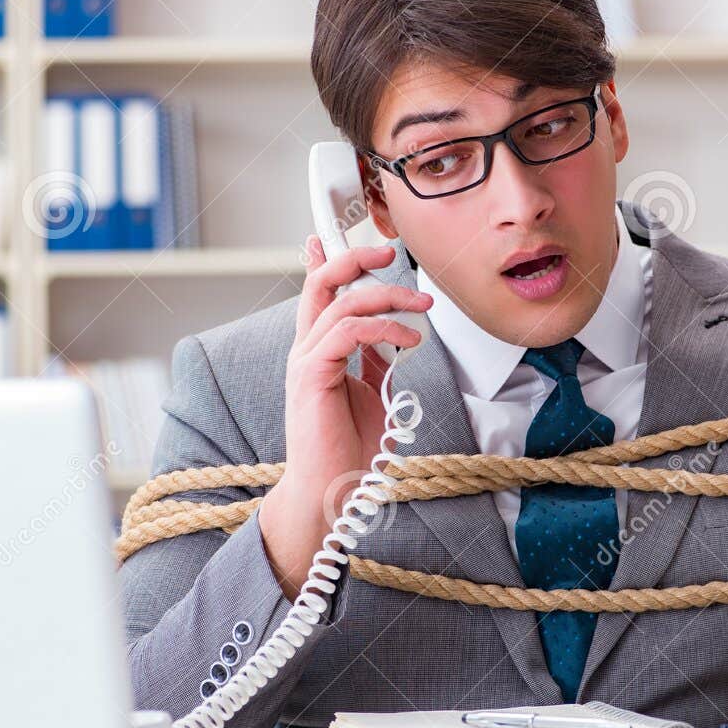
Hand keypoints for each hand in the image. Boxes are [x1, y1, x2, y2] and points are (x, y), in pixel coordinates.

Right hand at [257, 237, 431, 594]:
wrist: (332, 491)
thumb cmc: (350, 450)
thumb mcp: (373, 393)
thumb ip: (376, 362)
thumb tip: (392, 336)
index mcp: (317, 352)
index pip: (316, 295)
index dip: (322, 261)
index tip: (325, 236)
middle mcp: (306, 350)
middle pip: (322, 285)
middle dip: (355, 258)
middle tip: (390, 251)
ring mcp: (305, 361)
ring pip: (341, 302)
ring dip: (389, 297)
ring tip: (422, 307)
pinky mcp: (311, 375)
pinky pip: (347, 332)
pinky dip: (383, 328)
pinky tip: (408, 339)